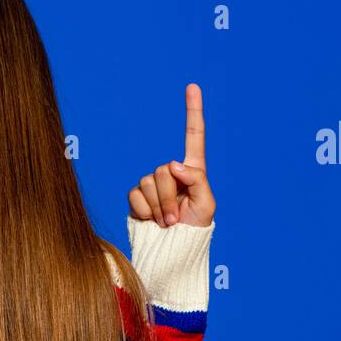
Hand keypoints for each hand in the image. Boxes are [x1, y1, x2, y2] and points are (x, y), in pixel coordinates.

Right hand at [128, 83, 216, 227]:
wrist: (172, 254)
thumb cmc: (194, 232)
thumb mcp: (206, 205)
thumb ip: (196, 179)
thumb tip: (172, 164)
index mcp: (193, 171)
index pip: (193, 136)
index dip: (193, 111)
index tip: (192, 86)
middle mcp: (170, 174)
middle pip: (163, 169)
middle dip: (168, 197)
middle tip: (176, 218)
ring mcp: (152, 186)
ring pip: (148, 182)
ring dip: (158, 207)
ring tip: (167, 223)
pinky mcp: (136, 199)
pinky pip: (135, 195)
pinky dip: (145, 211)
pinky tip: (152, 222)